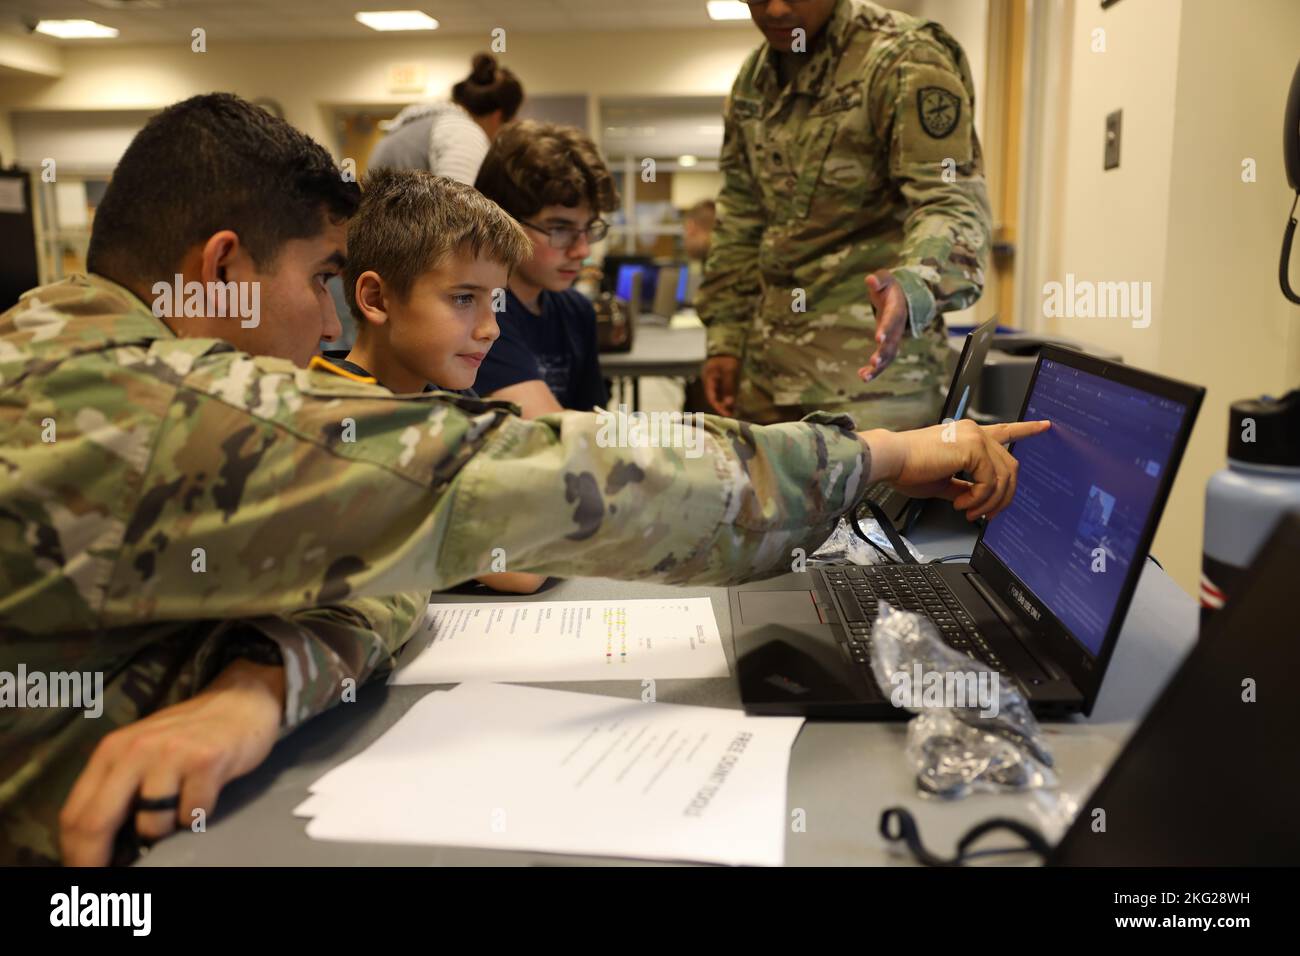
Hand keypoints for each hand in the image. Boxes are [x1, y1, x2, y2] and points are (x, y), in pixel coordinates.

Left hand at [59, 660, 284, 865]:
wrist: (241, 700)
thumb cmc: (190, 735)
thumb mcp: (142, 753)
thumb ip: (118, 789)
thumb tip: (98, 846)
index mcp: (112, 751)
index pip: (75, 814)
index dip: (76, 854)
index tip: (84, 873)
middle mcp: (135, 750)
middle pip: (97, 823)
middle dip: (97, 860)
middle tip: (113, 880)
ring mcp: (171, 754)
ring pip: (151, 825)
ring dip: (166, 831)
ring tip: (179, 809)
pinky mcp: (207, 761)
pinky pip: (193, 814)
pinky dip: (198, 814)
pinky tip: (205, 793)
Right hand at [702, 355, 740, 416]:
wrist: (728, 345)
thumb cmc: (728, 357)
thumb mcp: (730, 371)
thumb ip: (728, 386)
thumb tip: (729, 403)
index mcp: (708, 379)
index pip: (711, 397)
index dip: (718, 407)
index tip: (727, 414)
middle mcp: (710, 381)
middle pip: (714, 398)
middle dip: (722, 407)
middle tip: (732, 415)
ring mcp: (714, 380)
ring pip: (719, 395)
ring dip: (725, 403)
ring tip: (734, 411)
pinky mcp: (720, 379)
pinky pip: (723, 391)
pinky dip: (727, 397)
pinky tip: (734, 402)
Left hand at [859, 270, 908, 381]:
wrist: (899, 297)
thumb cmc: (888, 286)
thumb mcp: (884, 279)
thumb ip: (878, 280)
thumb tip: (869, 279)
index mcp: (896, 310)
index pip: (892, 320)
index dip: (886, 329)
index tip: (877, 338)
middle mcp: (897, 328)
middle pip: (893, 343)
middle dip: (883, 353)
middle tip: (873, 362)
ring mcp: (894, 338)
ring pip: (889, 357)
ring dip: (878, 368)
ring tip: (864, 377)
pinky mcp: (888, 346)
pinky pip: (883, 361)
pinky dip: (874, 370)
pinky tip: (861, 376)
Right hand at [860, 419, 1051, 520]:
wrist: (892, 460)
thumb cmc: (908, 469)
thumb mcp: (943, 482)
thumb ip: (964, 487)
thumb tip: (976, 500)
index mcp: (968, 435)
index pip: (1004, 431)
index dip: (1026, 430)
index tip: (1045, 426)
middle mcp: (974, 431)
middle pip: (1010, 466)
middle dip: (1003, 496)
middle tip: (986, 515)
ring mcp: (975, 437)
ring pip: (1003, 477)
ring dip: (989, 502)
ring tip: (969, 511)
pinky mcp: (972, 448)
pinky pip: (990, 481)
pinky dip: (979, 499)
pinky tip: (962, 504)